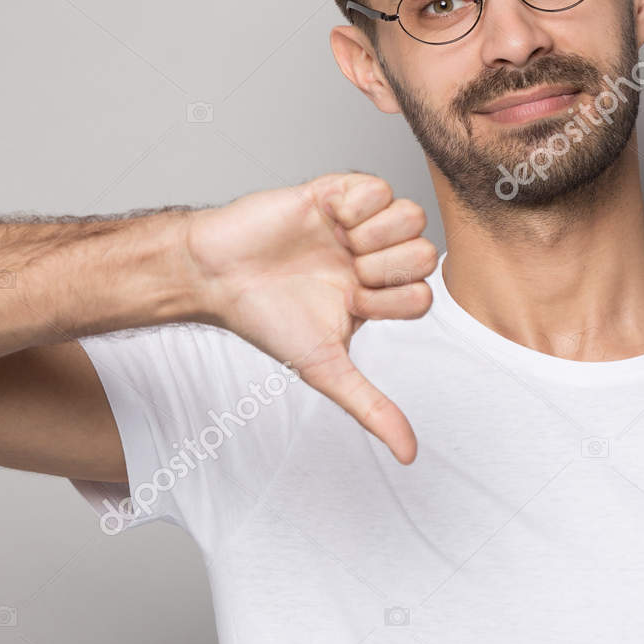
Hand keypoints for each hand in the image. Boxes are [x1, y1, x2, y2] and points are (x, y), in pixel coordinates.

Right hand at [185, 172, 436, 462]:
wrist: (216, 274)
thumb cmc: (265, 320)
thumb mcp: (324, 368)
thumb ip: (371, 407)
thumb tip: (409, 456)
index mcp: (376, 295)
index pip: (423, 295)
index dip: (392, 301)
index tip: (352, 303)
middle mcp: (372, 259)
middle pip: (427, 254)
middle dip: (388, 268)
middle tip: (348, 272)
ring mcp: (357, 225)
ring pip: (411, 215)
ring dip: (376, 235)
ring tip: (340, 244)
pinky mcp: (336, 192)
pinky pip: (378, 186)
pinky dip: (357, 205)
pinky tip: (329, 219)